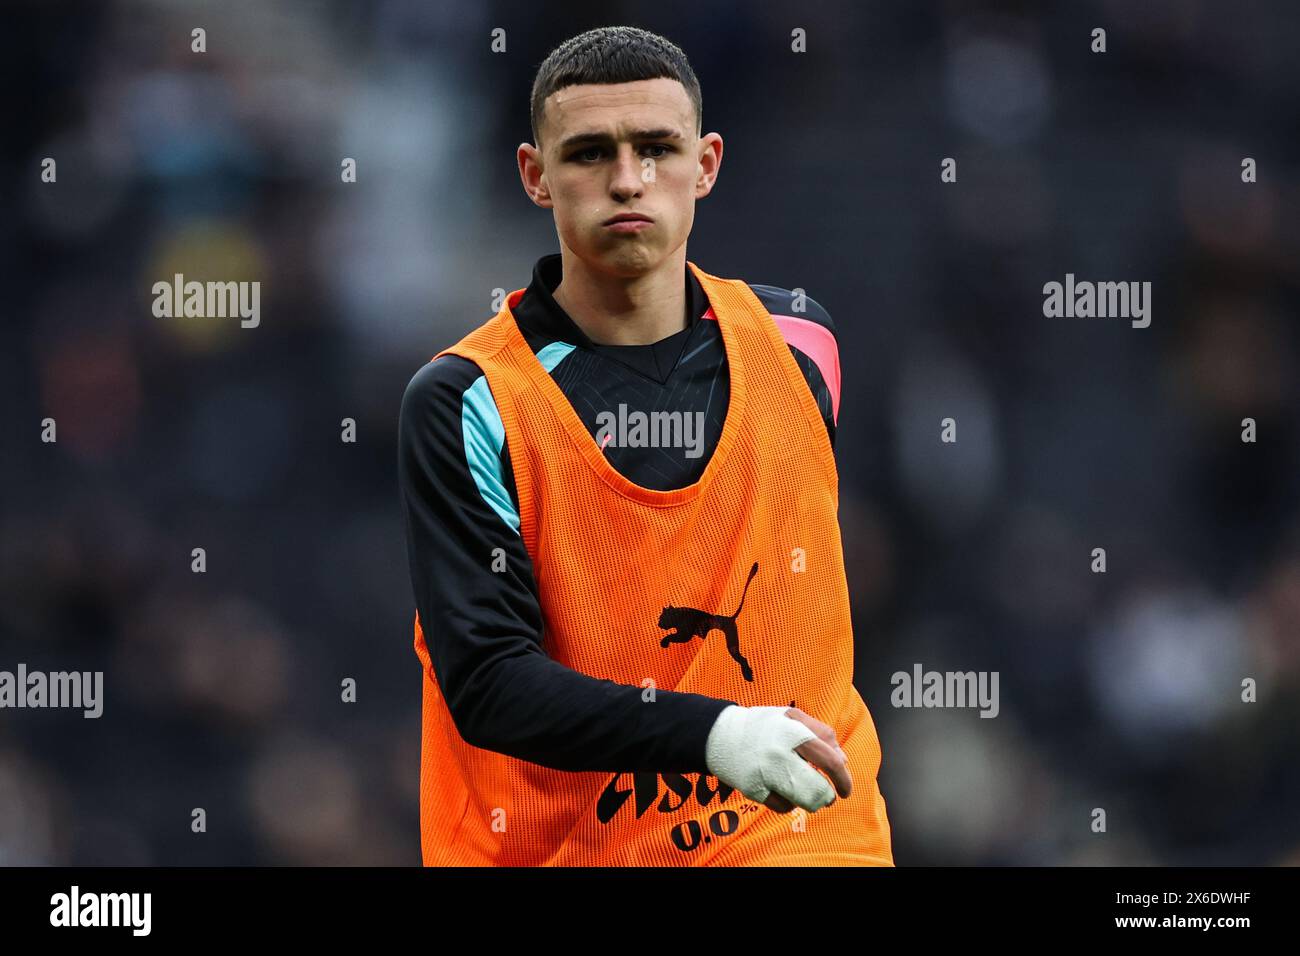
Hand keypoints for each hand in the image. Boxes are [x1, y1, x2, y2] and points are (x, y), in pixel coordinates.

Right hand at [704, 704, 852, 813]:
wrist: (719, 734)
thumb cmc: (764, 727)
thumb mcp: (793, 718)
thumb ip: (821, 734)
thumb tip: (843, 762)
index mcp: (794, 731)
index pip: (831, 761)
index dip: (843, 779)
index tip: (845, 789)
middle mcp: (780, 753)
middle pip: (818, 789)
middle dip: (828, 797)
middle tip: (828, 797)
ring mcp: (765, 772)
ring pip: (802, 802)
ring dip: (811, 802)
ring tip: (807, 793)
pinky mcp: (753, 789)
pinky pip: (782, 807)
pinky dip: (789, 804)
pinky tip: (784, 792)